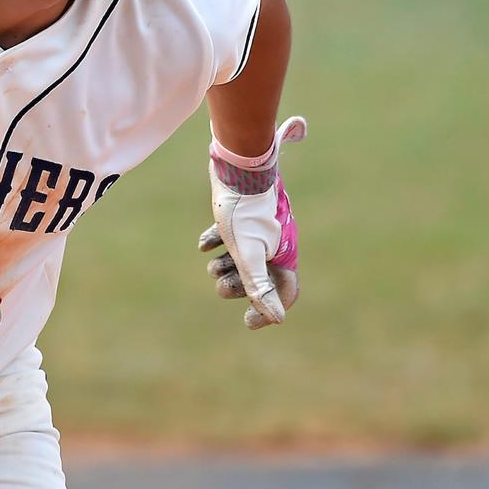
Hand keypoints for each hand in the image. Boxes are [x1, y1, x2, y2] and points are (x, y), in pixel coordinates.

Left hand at [199, 116, 305, 328]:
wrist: (237, 166)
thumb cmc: (244, 212)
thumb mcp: (248, 255)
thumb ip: (261, 287)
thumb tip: (277, 319)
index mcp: (283, 254)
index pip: (285, 292)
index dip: (268, 310)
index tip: (247, 321)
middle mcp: (274, 243)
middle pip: (259, 278)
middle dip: (237, 285)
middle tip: (221, 283)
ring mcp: (258, 228)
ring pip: (242, 258)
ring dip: (224, 265)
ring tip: (212, 261)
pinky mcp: (241, 214)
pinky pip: (230, 237)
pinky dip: (215, 243)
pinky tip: (204, 245)